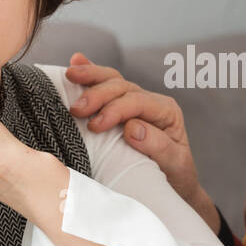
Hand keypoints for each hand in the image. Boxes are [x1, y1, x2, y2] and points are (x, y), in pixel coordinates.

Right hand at [64, 52, 204, 206]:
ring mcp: (135, 102)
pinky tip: (76, 61)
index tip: (95, 126)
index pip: (138, 101)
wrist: (173, 184)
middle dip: (98, 94)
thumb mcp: (174, 164)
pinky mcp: (120, 107)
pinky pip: (105, 84)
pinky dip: (90, 73)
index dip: (115, 109)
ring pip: (112, 79)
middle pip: (122, 86)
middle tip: (76, 110)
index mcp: (166, 111)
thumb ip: (157, 146)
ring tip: (70, 75)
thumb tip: (132, 127)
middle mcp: (151, 102)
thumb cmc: (174, 176)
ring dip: (90, 77)